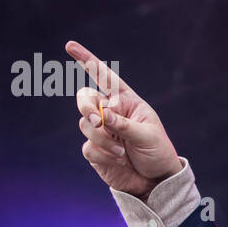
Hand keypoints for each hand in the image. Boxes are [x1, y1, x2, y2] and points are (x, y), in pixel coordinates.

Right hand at [66, 40, 182, 198]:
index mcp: (126, 101)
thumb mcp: (147, 136)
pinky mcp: (94, 149)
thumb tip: (102, 116)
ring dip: (102, 139)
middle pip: (85, 98)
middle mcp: (110, 112)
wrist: (154, 181)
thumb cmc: (157, 153)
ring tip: (122, 153)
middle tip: (99, 122)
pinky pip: (87, 146)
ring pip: (85, 124)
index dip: (87, 60)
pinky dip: (101, 153)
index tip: (69, 45)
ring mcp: (100, 130)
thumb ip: (124, 125)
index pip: (104, 77)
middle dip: (87, 107)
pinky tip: (117, 161)